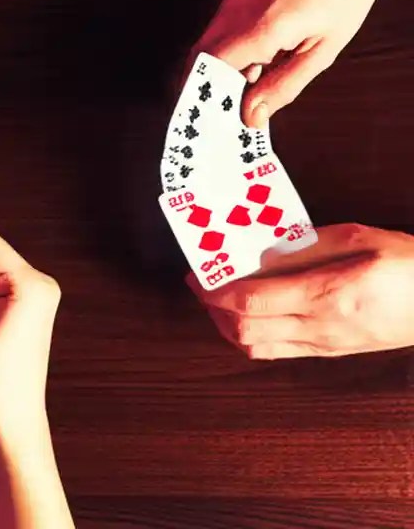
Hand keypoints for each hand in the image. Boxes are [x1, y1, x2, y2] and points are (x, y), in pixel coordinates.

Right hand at [189, 0, 411, 126]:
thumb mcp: (322, 51)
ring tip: (244, 90)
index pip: (207, 71)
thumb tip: (251, 117)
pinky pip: (220, 30)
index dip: (200, 97)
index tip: (206, 121)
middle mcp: (236, 13)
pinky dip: (227, 53)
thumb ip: (283, 86)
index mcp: (259, 30)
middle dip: (204, 88)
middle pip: (198, 59)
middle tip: (222, 113)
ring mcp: (233, 0)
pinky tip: (254, 64)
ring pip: (207, 45)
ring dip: (217, 71)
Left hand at [193, 224, 413, 358]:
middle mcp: (321, 328)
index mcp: (327, 296)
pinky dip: (251, 335)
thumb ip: (305, 245)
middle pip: (244, 331)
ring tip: (220, 300)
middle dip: (212, 310)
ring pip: (256, 348)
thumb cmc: (409, 264)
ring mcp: (326, 346)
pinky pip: (277, 352)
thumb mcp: (358, 238)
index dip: (214, 292)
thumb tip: (259, 252)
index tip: (198, 275)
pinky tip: (250, 314)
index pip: (250, 302)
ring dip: (228, 326)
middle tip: (203, 284)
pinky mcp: (331, 353)